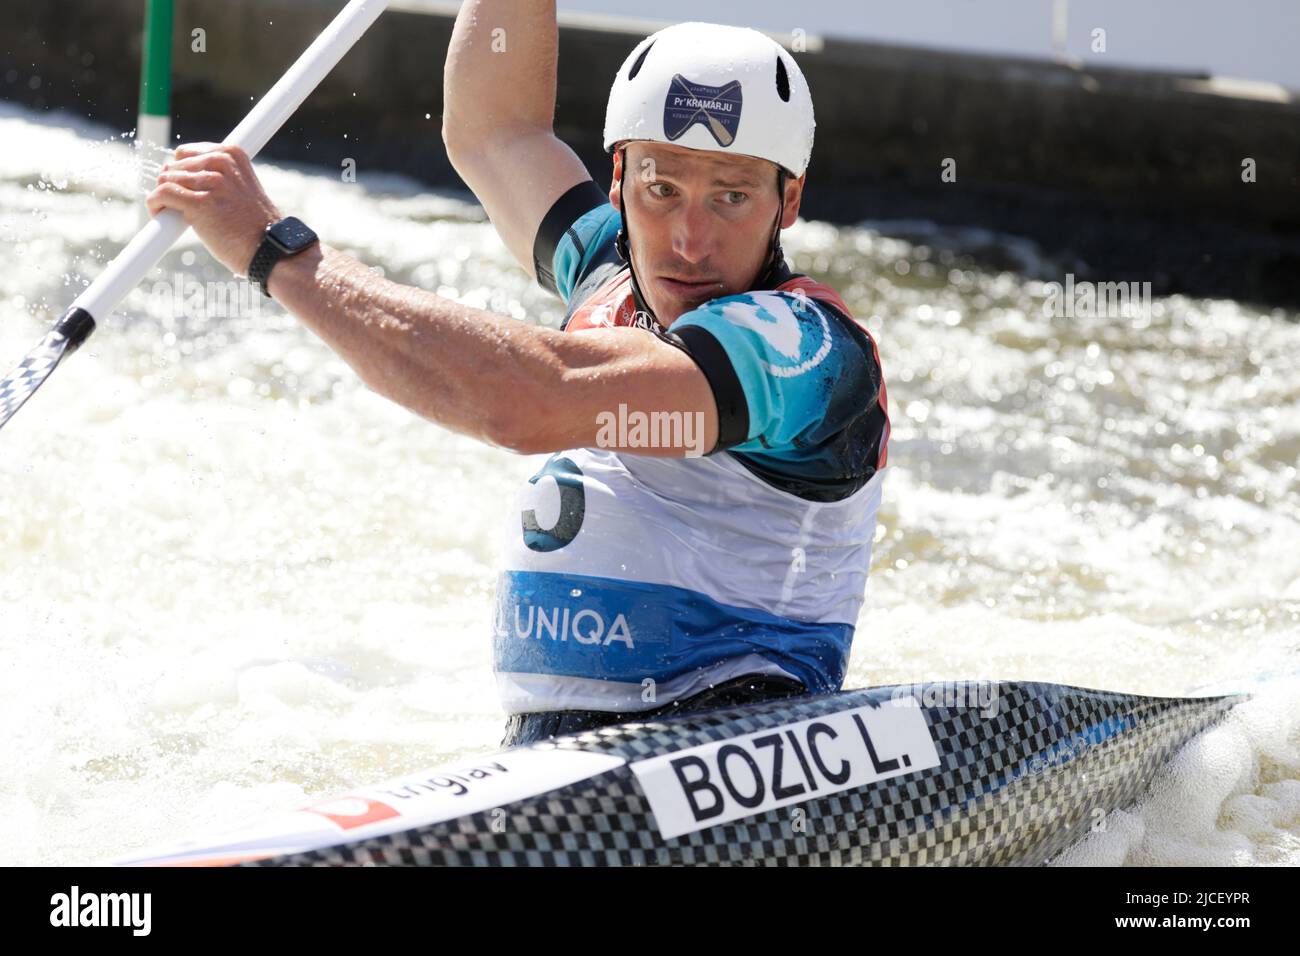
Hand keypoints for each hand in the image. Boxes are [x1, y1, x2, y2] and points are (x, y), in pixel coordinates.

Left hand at [145, 142, 283, 274]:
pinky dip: (155, 204)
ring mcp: (211, 182)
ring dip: (163, 198)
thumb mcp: (239, 186)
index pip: (186, 153)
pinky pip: (162, 194)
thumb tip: (167, 171)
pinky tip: (160, 214)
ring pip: (166, 180)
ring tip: (175, 214)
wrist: (268, 249)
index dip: (182, 173)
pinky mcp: (199, 203)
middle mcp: (221, 163)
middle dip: (174, 187)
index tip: (186, 191)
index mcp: (232, 154)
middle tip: (183, 207)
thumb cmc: (253, 224)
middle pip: (174, 166)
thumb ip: (213, 174)